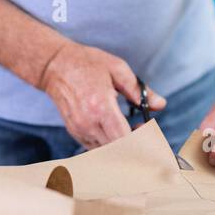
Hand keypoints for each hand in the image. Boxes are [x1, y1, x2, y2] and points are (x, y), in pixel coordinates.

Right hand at [38, 41, 164, 148]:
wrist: (54, 65)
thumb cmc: (86, 63)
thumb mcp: (117, 69)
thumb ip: (139, 90)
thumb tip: (160, 104)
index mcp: (101, 106)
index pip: (125, 139)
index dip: (141, 142)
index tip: (150, 133)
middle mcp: (88, 123)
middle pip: (118, 150)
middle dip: (135, 144)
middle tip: (143, 129)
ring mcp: (79, 129)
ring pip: (107, 151)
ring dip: (122, 145)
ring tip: (131, 129)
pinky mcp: (74, 132)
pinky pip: (95, 147)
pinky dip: (109, 144)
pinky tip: (115, 130)